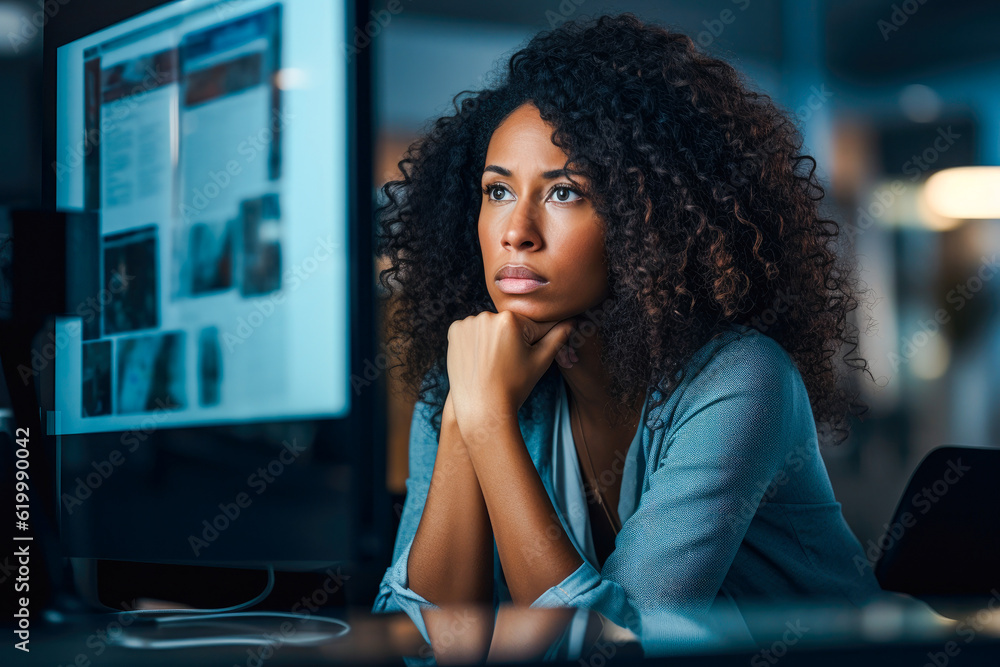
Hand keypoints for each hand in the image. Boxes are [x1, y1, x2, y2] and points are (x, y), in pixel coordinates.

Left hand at [446, 310, 574, 434]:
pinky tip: (480, 360)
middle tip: (509, 365)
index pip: (532, 325)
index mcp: (510, 319)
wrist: (481, 409)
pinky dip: (476, 341)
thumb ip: (557, 337)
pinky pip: (472, 331)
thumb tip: (571, 321)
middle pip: (509, 325)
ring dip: (494, 339)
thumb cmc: (514, 387)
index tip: (527, 358)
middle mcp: (486, 315)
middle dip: (513, 339)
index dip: (534, 343)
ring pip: (491, 327)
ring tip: (494, 364)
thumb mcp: (541, 361)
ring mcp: (466, 323)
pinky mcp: (453, 332)